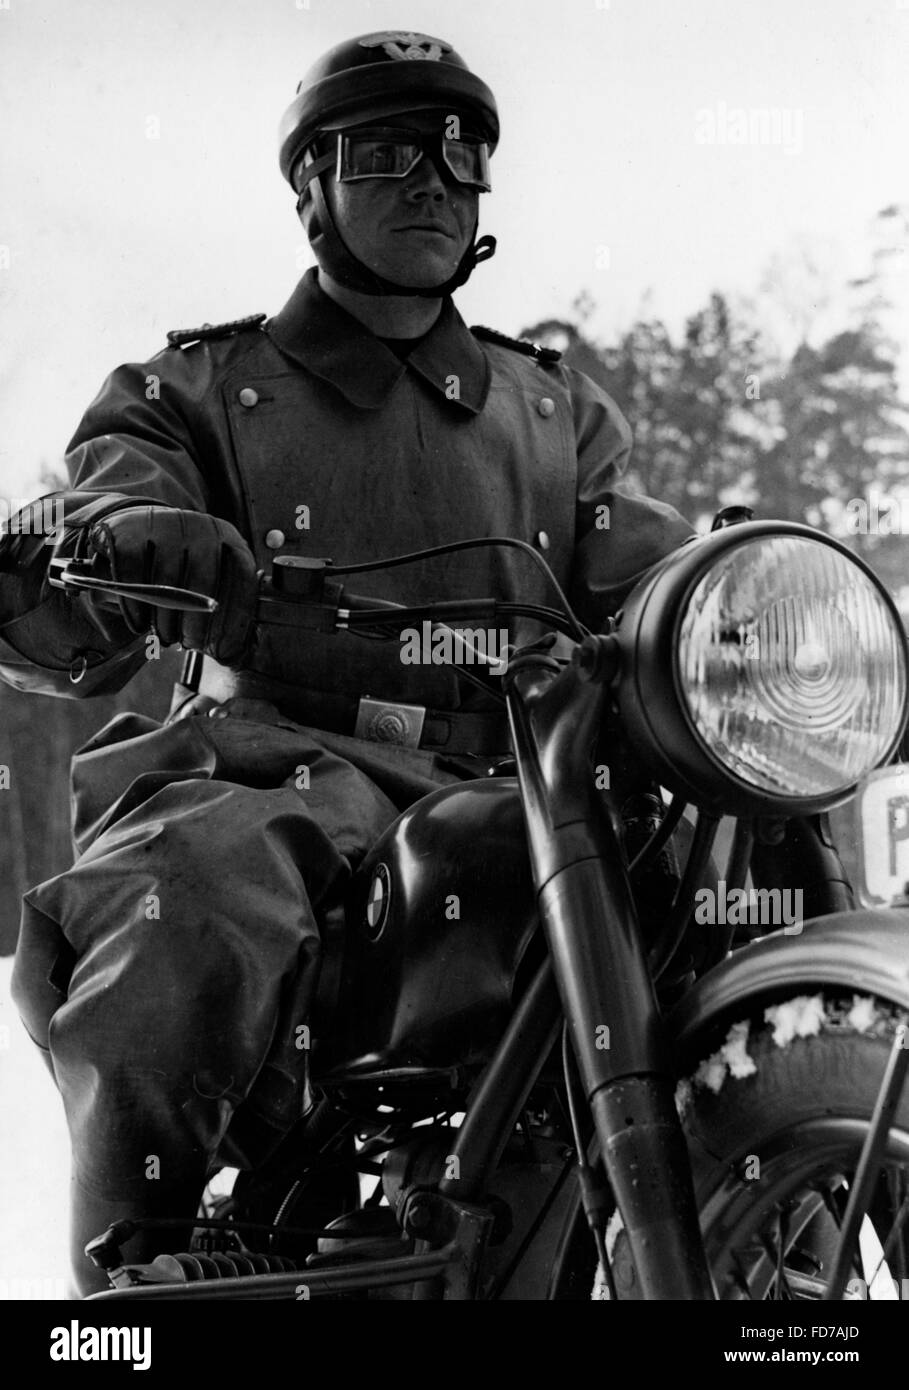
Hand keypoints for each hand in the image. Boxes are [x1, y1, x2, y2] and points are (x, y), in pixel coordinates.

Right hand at [85, 506, 257, 662]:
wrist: (133, 532)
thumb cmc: (177, 565)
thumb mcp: (207, 578)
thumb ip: (224, 607)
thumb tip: (232, 652)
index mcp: (226, 536)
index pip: (241, 572)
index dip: (234, 612)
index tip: (223, 641)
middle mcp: (197, 525)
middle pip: (203, 579)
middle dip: (195, 620)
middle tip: (185, 643)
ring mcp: (162, 524)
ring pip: (164, 580)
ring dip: (163, 619)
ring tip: (163, 636)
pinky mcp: (126, 531)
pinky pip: (131, 575)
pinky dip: (134, 606)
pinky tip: (138, 623)